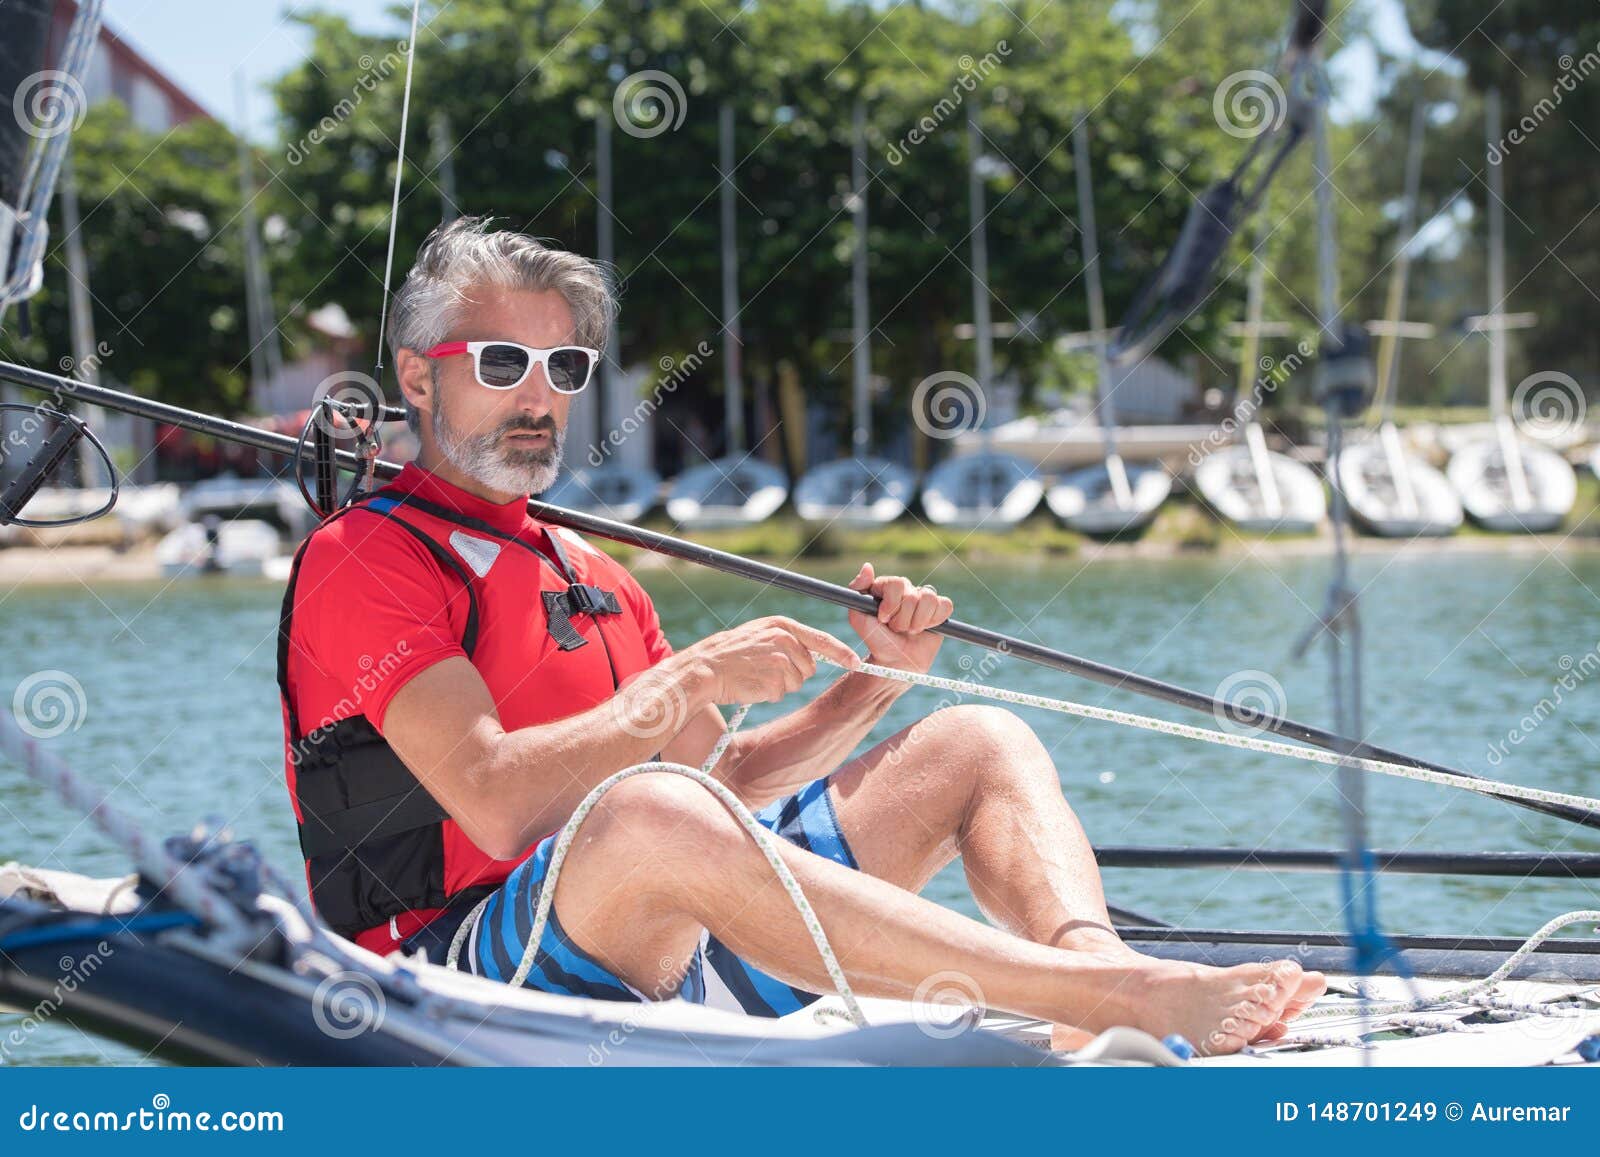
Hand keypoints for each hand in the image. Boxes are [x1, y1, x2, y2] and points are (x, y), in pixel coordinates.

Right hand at [678, 616, 859, 704]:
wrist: (705, 667)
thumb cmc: (731, 653)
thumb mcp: (761, 634)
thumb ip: (787, 639)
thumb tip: (814, 654)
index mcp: (782, 626)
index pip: (821, 639)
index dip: (840, 652)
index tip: (854, 662)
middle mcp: (784, 639)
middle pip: (809, 666)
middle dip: (794, 673)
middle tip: (767, 669)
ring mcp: (779, 659)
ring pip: (796, 682)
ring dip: (780, 684)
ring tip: (756, 674)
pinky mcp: (773, 679)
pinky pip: (781, 693)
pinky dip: (768, 693)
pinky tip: (751, 684)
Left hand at [847, 563, 953, 674]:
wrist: (894, 662)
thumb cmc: (876, 640)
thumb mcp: (858, 617)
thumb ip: (859, 590)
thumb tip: (868, 566)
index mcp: (886, 587)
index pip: (896, 583)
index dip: (892, 604)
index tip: (883, 619)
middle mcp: (906, 590)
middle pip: (913, 595)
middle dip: (903, 619)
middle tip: (896, 629)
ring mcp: (923, 599)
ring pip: (929, 599)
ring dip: (918, 622)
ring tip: (909, 631)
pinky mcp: (939, 610)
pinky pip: (945, 605)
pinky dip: (935, 620)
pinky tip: (925, 628)